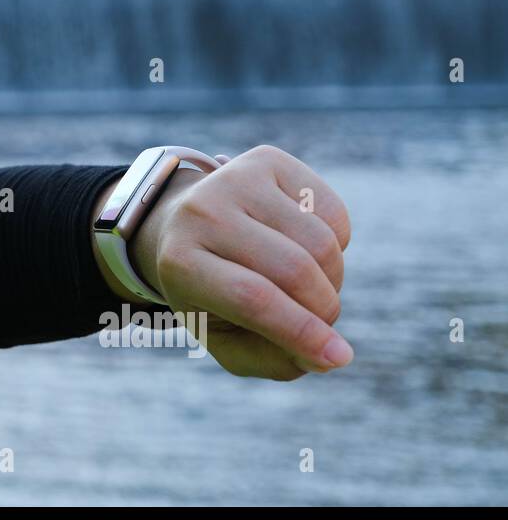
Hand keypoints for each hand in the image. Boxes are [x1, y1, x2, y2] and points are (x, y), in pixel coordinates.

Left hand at [126, 145, 352, 379]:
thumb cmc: (209, 293)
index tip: (338, 358)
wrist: (182, 225)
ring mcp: (234, 179)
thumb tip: (330, 356)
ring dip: (333, 280)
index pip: (252, 298)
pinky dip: (338, 244)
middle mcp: (202, 213)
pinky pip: (333, 213)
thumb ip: (273, 359)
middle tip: (322, 324)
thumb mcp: (223, 337)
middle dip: (324, 309)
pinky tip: (304, 248)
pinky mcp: (267, 160)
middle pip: (293, 269)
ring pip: (320, 242)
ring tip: (308, 288)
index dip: (301, 331)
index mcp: (180, 262)